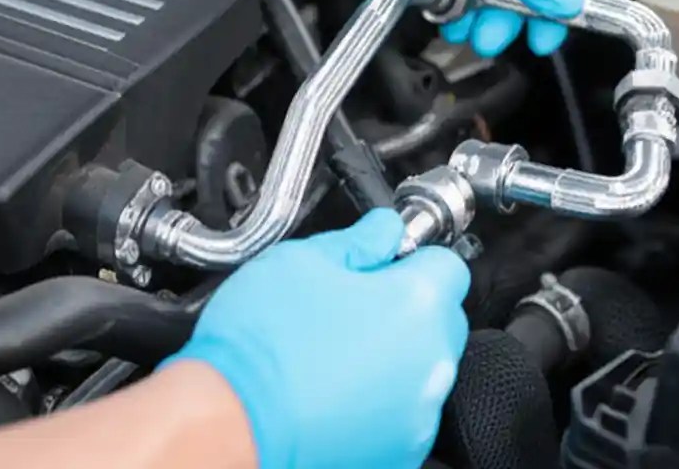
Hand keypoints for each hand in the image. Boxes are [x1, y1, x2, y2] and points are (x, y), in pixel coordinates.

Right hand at [162, 209, 470, 467]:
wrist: (231, 420)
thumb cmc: (261, 345)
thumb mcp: (301, 261)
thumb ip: (358, 240)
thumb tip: (383, 231)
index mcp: (417, 305)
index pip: (447, 265)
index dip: (411, 258)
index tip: (383, 263)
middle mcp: (430, 363)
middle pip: (438, 320)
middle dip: (403, 308)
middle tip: (349, 307)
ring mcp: (417, 415)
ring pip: (420, 369)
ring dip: (390, 357)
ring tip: (332, 353)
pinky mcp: (399, 452)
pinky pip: (400, 413)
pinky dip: (376, 401)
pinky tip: (331, 390)